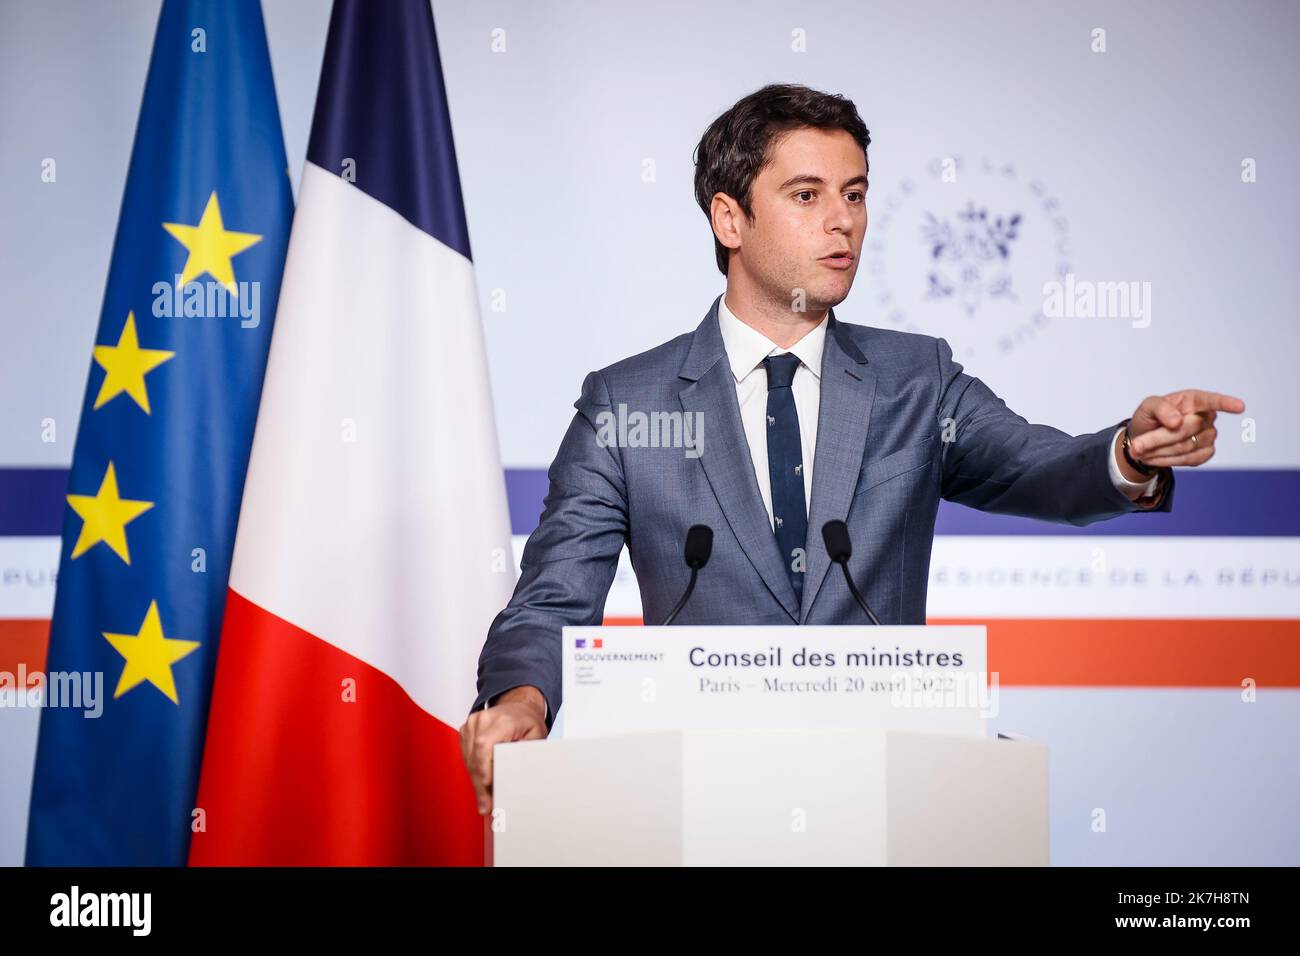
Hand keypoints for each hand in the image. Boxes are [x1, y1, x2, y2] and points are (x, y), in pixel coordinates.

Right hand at [459, 685, 547, 815]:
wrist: (519, 705)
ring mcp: (471, 724)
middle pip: (475, 757)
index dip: (483, 768)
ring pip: (468, 760)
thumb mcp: (536, 735)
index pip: (485, 745)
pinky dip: (474, 771)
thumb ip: (525, 752)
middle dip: (480, 784)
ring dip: (476, 781)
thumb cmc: (527, 720)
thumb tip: (517, 775)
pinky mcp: (466, 731)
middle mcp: (482, 719)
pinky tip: (482, 783)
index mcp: (501, 720)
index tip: (487, 787)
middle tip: (486, 806)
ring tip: (485, 800)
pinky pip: (466, 756)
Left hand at [1124, 390, 1245, 471]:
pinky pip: (1190, 459)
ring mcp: (1209, 436)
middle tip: (1137, 445)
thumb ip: (1160, 408)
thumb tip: (1177, 420)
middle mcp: (1206, 417)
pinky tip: (1154, 457)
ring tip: (1141, 450)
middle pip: (1188, 428)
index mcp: (1194, 400)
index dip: (1226, 403)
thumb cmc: (1149, 418)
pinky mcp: (1205, 453)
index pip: (1212, 401)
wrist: (1143, 439)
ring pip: (1187, 446)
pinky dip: (1168, 460)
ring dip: (1160, 451)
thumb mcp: (1146, 407)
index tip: (1239, 406)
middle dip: (1158, 438)